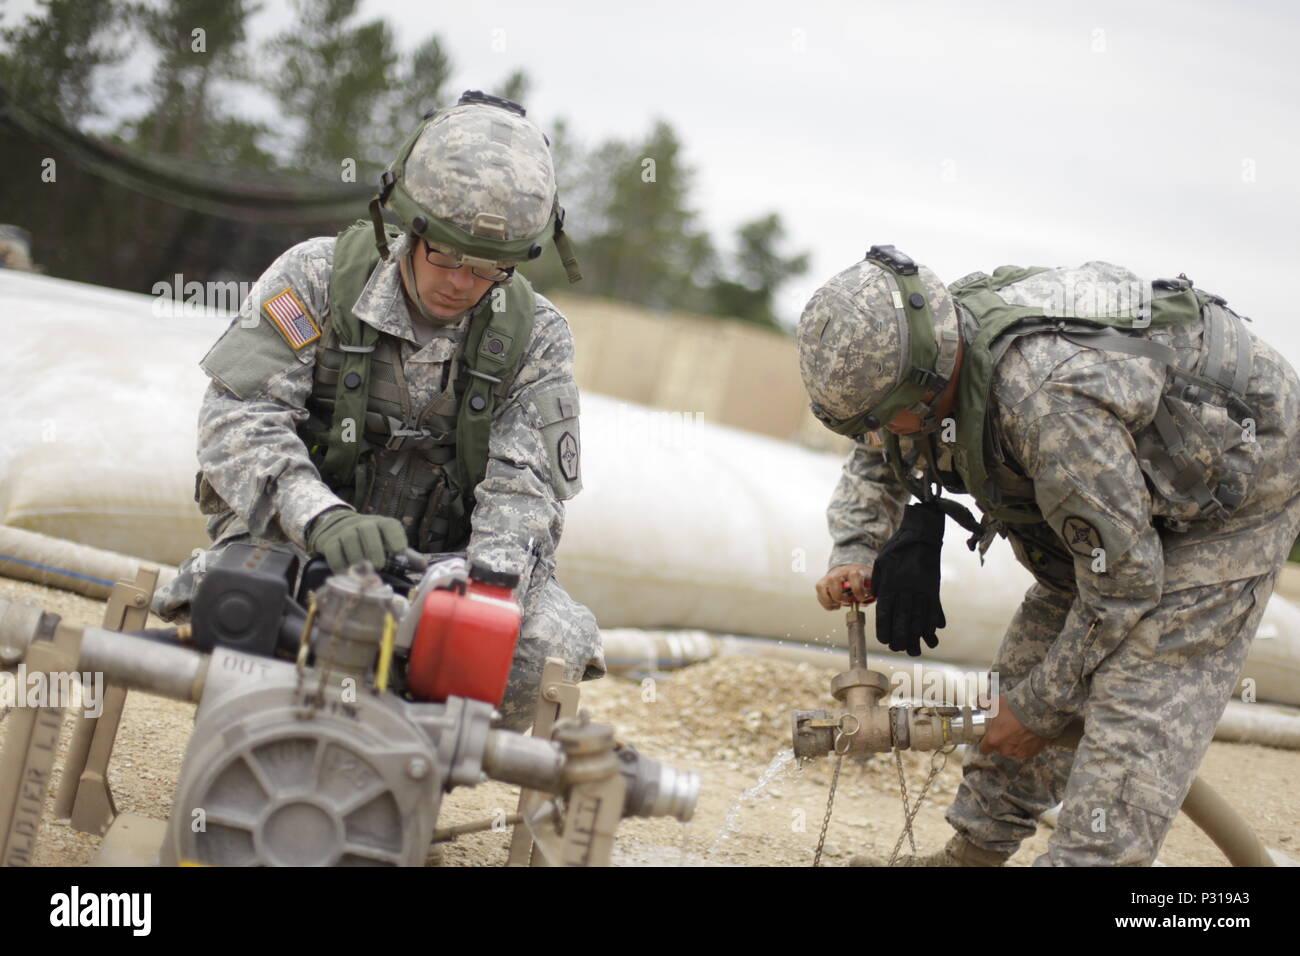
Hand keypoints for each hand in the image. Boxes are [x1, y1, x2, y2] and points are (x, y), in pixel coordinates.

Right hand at [307, 508, 407, 572]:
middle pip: (367, 530)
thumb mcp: (388, 543)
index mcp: (382, 524)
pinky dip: (339, 565)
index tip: (399, 550)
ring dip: (356, 558)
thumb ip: (405, 555)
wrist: (336, 525)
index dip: (395, 536)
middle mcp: (363, 524)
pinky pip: (333, 552)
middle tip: (378, 565)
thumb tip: (424, 567)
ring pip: (349, 541)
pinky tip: (345, 575)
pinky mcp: (328, 541)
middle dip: (373, 548)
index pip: (390, 526)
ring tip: (362, 573)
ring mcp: (344, 531)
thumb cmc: (370, 539)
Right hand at [815, 564, 872, 609]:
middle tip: (848, 602)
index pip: (854, 576)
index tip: (861, 598)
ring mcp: (828, 578)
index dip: (858, 590)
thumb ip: (870, 589)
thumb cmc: (858, 577)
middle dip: (842, 597)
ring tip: (839, 604)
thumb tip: (869, 599)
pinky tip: (835, 605)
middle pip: (835, 584)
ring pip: (823, 589)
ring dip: (831, 601)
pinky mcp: (821, 584)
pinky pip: (819, 595)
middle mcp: (838, 573)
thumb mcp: (868, 580)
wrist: (847, 570)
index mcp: (853, 570)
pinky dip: (826, 604)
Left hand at [871, 500, 945, 655]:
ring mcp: (923, 590)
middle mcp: (907, 590)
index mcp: (891, 584)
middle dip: (901, 638)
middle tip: (899, 649)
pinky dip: (933, 624)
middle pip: (904, 620)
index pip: (887, 612)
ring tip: (915, 650)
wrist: (921, 536)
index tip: (885, 640)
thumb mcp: (881, 565)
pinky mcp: (934, 589)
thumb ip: (879, 585)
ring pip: (920, 619)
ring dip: (918, 637)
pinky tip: (931, 635)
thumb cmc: (896, 550)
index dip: (885, 629)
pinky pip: (934, 611)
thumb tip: (877, 601)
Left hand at [979, 695, 1048, 760]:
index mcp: (994, 740)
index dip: (985, 743)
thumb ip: (983, 702)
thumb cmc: (1014, 708)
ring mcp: (1020, 752)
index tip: (987, 737)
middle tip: (1005, 729)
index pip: (984, 749)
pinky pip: (1025, 750)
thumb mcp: (995, 701)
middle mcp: (1006, 749)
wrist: (1038, 712)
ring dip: (1013, 743)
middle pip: (999, 748)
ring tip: (1018, 731)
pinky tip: (1028, 734)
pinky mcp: (1032, 753)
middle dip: (1001, 740)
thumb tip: (977, 701)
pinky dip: (1026, 744)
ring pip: (1012, 750)